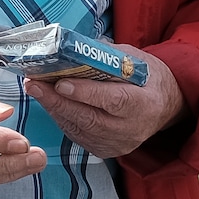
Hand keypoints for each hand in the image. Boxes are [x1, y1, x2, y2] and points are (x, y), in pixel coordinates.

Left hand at [24, 48, 184, 159]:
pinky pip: (78, 135)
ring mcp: (118, 143)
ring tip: (36, 89)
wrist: (164, 107)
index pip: (113, 101)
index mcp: (144, 103)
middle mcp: (131, 128)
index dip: (85, 93)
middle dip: (57, 100)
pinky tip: (50, 103)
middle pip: (89, 118)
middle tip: (34, 84)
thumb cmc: (147, 78)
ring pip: (79, 128)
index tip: (60, 83)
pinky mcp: (106, 150)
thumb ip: (107, 57)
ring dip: (54, 108)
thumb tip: (74, 48)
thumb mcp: (136, 60)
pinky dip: (62, 118)